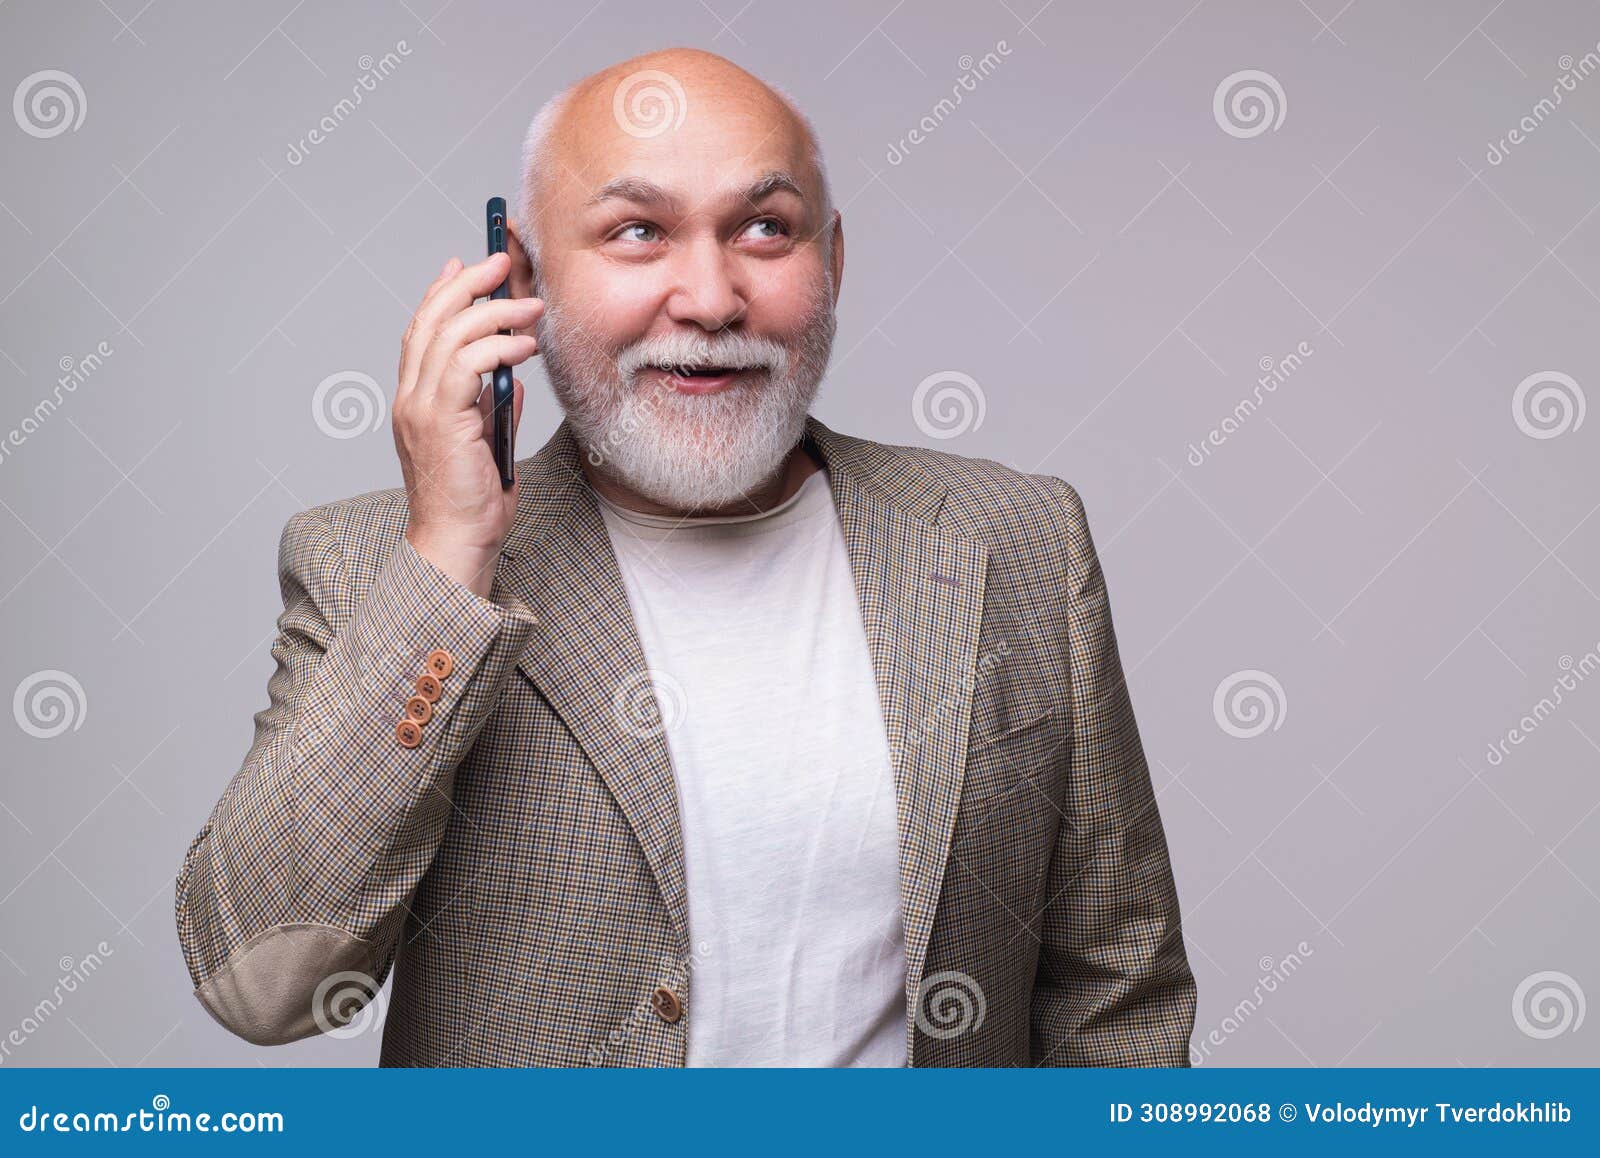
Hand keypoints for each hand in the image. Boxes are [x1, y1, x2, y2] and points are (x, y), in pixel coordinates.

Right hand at [395, 249, 543, 597]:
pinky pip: (466, 364)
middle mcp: (409, 398)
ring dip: (493, 310)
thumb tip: (513, 374)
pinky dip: (499, 346)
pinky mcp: (440, 420)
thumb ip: (493, 404)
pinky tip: (526, 346)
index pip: (422, 330)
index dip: (441, 291)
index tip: (465, 263)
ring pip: (448, 333)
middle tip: (501, 260)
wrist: (456, 543)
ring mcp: (419, 408)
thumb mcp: (488, 441)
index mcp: (416, 400)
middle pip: (431, 319)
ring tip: (530, 304)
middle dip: (467, 282)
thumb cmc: (472, 502)